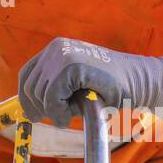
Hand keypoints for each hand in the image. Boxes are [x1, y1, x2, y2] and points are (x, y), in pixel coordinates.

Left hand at [18, 37, 162, 127]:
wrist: (135, 84)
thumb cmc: (105, 91)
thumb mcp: (72, 89)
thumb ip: (51, 92)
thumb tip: (27, 111)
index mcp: (56, 50)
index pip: (26, 75)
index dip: (27, 100)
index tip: (37, 115)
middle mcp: (57, 48)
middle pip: (29, 87)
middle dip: (41, 109)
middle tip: (63, 115)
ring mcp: (63, 54)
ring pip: (40, 95)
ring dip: (54, 112)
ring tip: (73, 112)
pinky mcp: (72, 65)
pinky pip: (52, 98)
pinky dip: (59, 114)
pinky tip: (73, 114)